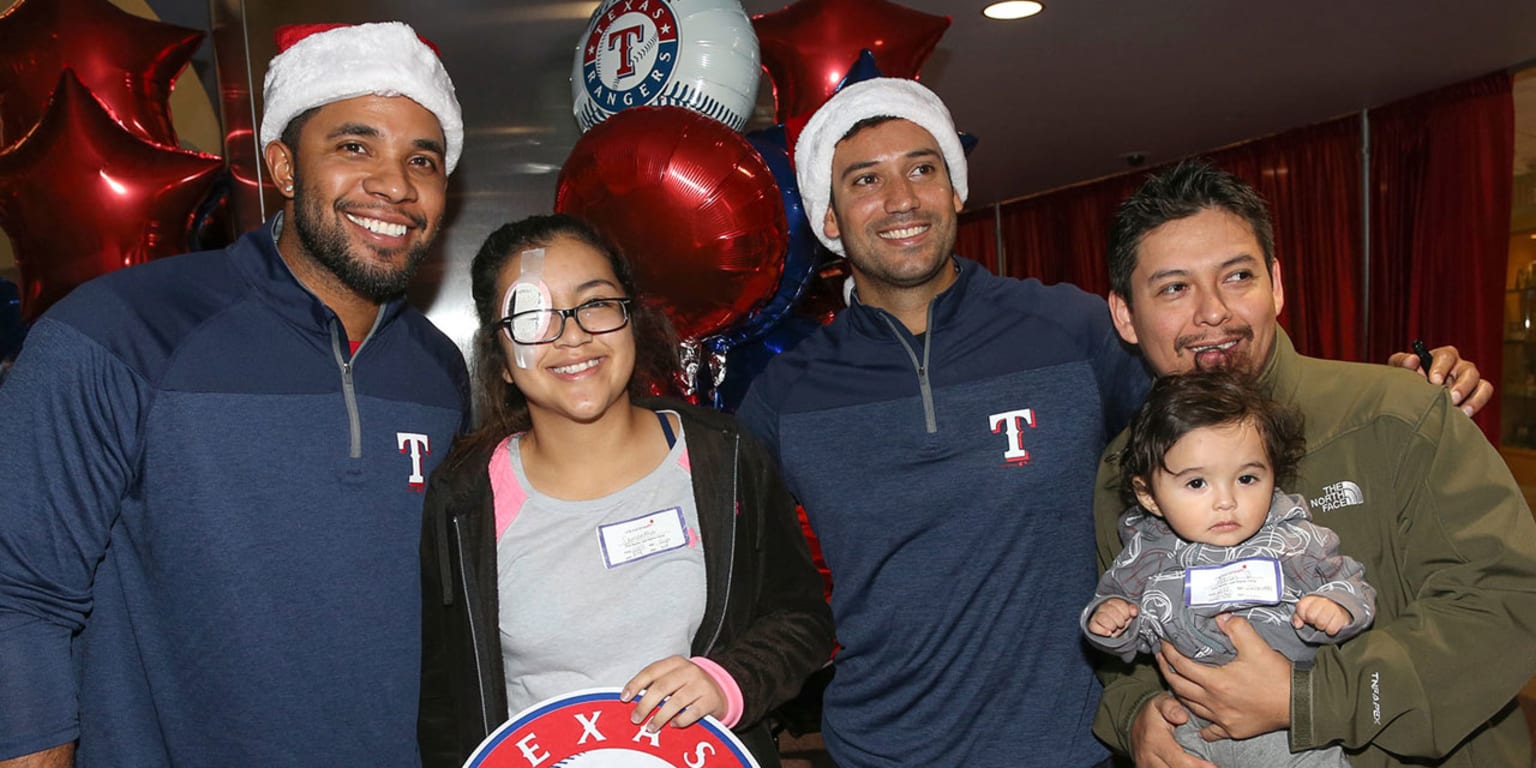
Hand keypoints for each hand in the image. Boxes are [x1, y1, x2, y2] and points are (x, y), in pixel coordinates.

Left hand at [620, 656, 725, 731]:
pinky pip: (693, 712)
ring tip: (650, 727)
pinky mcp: (711, 699)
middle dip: (645, 705)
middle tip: (635, 719)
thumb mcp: (673, 678)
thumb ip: (655, 685)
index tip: (624, 698)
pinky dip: (680, 720)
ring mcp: (701, 684)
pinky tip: (673, 725)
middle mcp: (689, 670)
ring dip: (660, 717)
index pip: (651, 671)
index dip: (636, 684)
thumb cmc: (688, 686)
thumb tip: (631, 701)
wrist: (719, 691)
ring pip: (676, 701)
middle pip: (662, 687)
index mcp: (675, 662)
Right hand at [1088, 597, 1137, 636]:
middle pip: (1111, 611)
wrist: (1110, 632)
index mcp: (1112, 602)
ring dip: (1112, 626)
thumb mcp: (1127, 615)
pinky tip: (1108, 633)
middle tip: (1121, 625)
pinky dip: (1103, 631)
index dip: (1126, 612)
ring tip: (1114, 629)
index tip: (1127, 617)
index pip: (1119, 604)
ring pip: (1102, 618)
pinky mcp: (1091, 624)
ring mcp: (1096, 615)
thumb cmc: (1118, 622)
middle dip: (1119, 620)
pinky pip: (1094, 626)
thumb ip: (1132, 610)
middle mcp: (1103, 607)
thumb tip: (1134, 611)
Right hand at [1129, 693, 1216, 767]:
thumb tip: (1182, 716)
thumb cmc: (1153, 715)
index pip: (1178, 760)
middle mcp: (1148, 758)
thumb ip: (1170, 706)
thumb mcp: (1160, 702)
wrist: (1135, 728)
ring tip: (1207, 767)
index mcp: (1154, 741)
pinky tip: (1194, 767)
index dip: (1198, 766)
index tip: (1214, 767)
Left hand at [1156, 615, 1289, 739]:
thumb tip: (1220, 617)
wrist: (1299, 704)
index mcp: (1215, 682)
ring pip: (1190, 706)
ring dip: (1179, 692)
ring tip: (1175, 679)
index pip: (1181, 665)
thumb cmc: (1277, 675)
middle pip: (1179, 686)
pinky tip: (1197, 719)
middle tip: (1161, 658)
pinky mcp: (1233, 729)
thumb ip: (1236, 628)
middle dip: (1166, 670)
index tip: (1163, 643)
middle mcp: (1214, 702)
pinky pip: (1210, 730)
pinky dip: (1201, 723)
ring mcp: (1222, 719)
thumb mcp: (1257, 646)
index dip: (1168, 652)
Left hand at [1293, 595, 1349, 634]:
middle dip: (1312, 621)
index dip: (1302, 616)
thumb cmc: (1322, 610)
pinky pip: (1331, 629)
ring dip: (1321, 627)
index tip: (1306, 618)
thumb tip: (1298, 625)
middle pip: (1311, 616)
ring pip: (1321, 623)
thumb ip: (1298, 616)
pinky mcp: (1342, 617)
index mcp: (1313, 597)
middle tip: (1316, 621)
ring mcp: (1334, 608)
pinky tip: (1330, 626)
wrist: (1343, 607)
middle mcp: (1323, 600)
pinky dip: (1330, 631)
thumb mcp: (1308, 609)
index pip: (1301, 607)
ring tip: (1324, 624)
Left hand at [1388, 344, 1492, 416]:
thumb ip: (1402, 362)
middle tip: (1450, 397)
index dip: (1441, 367)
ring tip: (1458, 410)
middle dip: (1461, 385)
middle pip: (1469, 370)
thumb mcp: (1398, 370)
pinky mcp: (1474, 396)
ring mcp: (1469, 382)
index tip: (1433, 380)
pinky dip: (1476, 404)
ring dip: (1472, 397)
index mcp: (1440, 358)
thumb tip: (1413, 360)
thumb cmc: (1406, 381)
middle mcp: (1458, 367)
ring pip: (1482, 384)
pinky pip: (1484, 395)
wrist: (1409, 402)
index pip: (1446, 356)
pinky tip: (1464, 415)